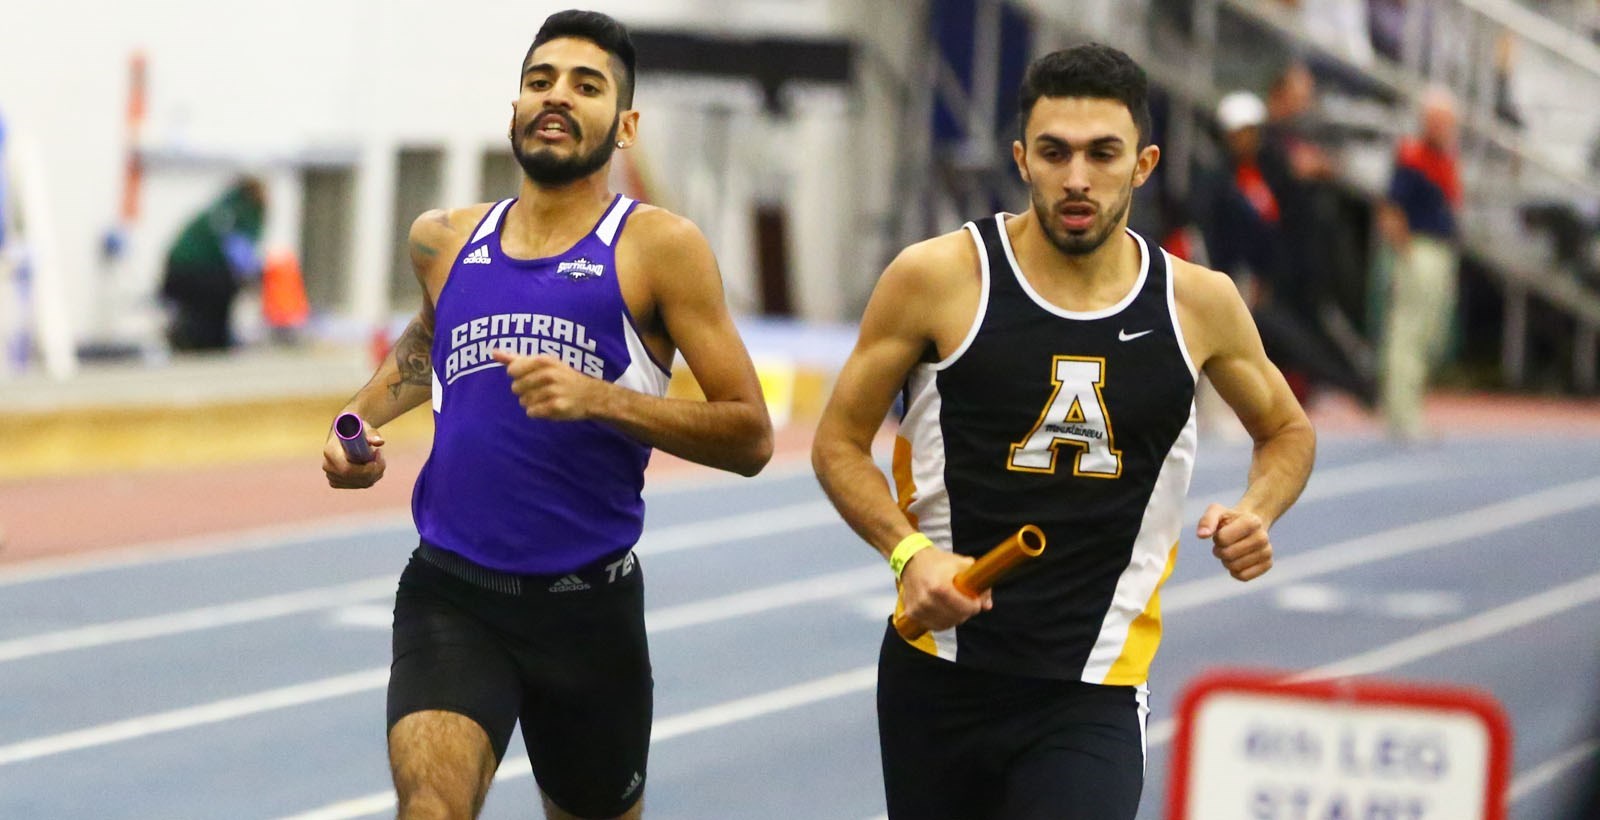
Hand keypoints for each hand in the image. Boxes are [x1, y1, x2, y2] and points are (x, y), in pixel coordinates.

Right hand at [322, 425, 386, 488]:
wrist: (346, 430)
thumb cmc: (356, 426)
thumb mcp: (364, 427)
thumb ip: (372, 434)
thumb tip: (379, 442)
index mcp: (330, 451)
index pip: (348, 470)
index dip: (366, 469)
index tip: (377, 455)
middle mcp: (328, 466)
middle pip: (355, 478)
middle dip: (374, 470)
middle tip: (381, 456)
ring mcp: (331, 476)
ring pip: (361, 483)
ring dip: (375, 473)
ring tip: (378, 458)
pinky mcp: (337, 482)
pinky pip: (359, 485)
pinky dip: (371, 477)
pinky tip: (373, 466)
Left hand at [491, 350, 607, 419]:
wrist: (590, 394)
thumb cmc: (561, 377)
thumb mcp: (542, 363)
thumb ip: (516, 358)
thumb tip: (493, 352)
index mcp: (544, 360)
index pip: (512, 371)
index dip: (518, 376)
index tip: (531, 376)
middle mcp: (549, 374)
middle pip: (516, 388)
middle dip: (525, 391)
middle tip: (541, 389)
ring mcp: (554, 391)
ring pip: (523, 401)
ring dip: (531, 402)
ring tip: (546, 398)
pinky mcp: (556, 406)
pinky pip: (532, 412)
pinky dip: (537, 412)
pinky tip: (548, 407)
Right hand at [898, 547, 992, 631]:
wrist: (912, 560)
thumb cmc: (939, 562)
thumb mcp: (963, 565)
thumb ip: (979, 584)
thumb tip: (987, 605)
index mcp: (938, 586)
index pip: (963, 608)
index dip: (973, 606)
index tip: (975, 601)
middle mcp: (926, 600)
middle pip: (956, 618)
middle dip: (965, 612)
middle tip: (967, 603)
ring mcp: (917, 609)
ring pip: (946, 624)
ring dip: (954, 618)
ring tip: (955, 605)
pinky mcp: (912, 614)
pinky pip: (933, 625)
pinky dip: (942, 621)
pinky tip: (944, 611)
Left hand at [1197, 503, 1272, 580]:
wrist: (1249, 526)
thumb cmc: (1230, 520)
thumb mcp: (1217, 512)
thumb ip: (1207, 521)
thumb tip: (1201, 535)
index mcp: (1252, 521)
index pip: (1223, 539)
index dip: (1217, 538)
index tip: (1222, 532)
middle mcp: (1263, 537)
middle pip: (1228, 554)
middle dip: (1219, 551)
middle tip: (1224, 545)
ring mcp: (1267, 551)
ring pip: (1234, 567)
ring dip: (1226, 561)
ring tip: (1231, 550)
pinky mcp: (1267, 564)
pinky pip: (1243, 576)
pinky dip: (1235, 571)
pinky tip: (1238, 561)